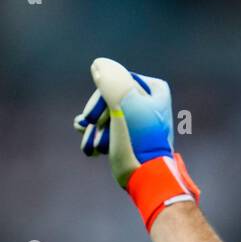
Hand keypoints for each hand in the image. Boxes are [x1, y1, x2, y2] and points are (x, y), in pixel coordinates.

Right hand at [73, 57, 199, 228]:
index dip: (102, 97)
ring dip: (93, 127)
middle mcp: (149, 101)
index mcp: (154, 89)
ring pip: (107, 114)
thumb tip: (98, 63)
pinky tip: (90, 148)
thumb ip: (112, 82)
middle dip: (95, 114)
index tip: (95, 115)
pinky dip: (97, 136)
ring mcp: (139, 119)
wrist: (147, 177)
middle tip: (86, 127)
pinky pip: (109, 128)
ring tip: (89, 143)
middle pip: (110, 97)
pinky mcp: (131, 136)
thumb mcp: (126, 106)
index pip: (118, 80)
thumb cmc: (140, 141)